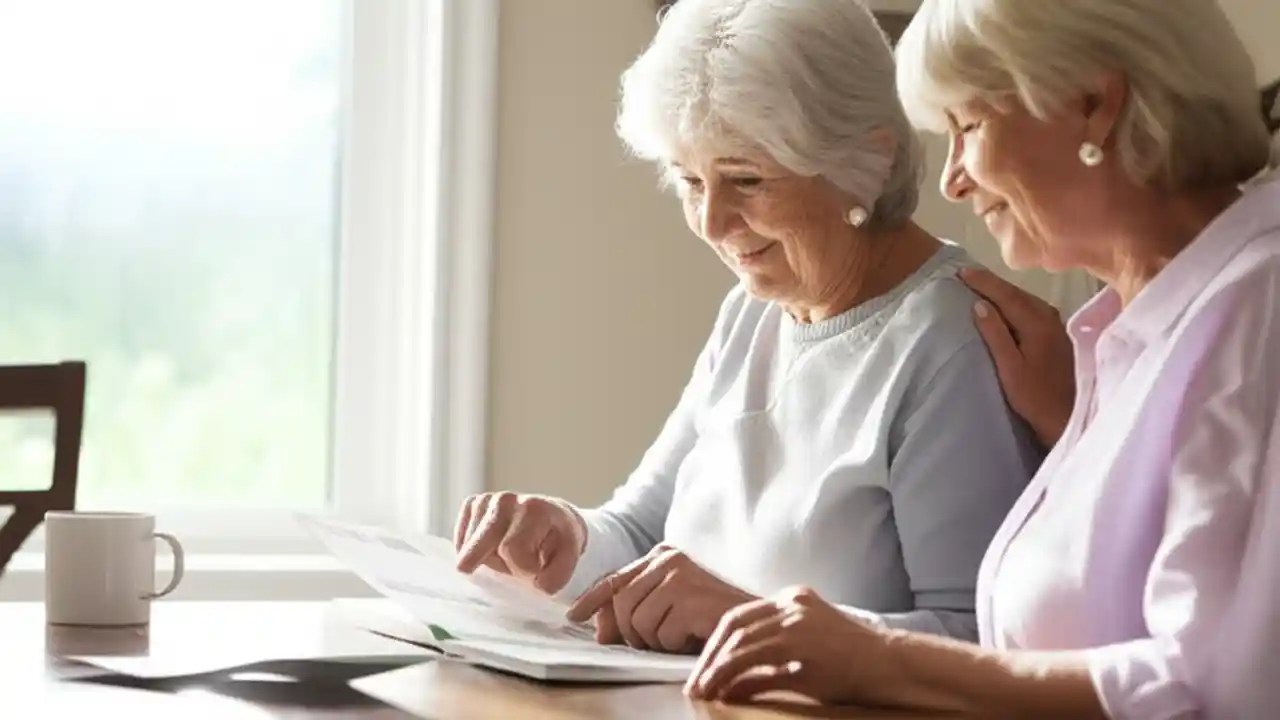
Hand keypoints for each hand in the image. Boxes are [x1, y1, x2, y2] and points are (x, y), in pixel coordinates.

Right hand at [453, 492, 586, 593]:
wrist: (552, 519)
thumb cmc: (557, 542)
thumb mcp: (568, 559)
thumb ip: (558, 575)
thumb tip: (540, 586)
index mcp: (534, 509)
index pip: (512, 550)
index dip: (523, 568)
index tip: (536, 567)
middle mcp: (507, 499)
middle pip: (481, 547)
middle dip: (497, 564)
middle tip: (513, 565)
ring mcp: (486, 500)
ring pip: (469, 547)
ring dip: (487, 558)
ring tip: (507, 552)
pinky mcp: (472, 504)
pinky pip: (460, 540)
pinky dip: (472, 551)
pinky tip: (489, 548)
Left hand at [566, 544, 755, 652]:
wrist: (755, 621)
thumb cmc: (707, 618)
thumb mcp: (664, 612)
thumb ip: (630, 614)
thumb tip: (598, 630)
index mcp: (661, 556)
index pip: (615, 578)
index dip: (592, 600)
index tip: (574, 617)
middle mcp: (668, 559)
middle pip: (621, 604)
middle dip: (630, 632)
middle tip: (657, 640)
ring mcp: (679, 575)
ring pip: (637, 621)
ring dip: (655, 640)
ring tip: (679, 635)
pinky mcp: (689, 597)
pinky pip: (660, 634)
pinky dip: (673, 644)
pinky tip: (692, 636)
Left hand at [685, 587, 895, 704]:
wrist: (889, 664)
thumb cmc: (851, 664)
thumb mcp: (803, 656)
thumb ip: (767, 664)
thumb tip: (730, 686)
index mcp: (791, 599)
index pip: (739, 616)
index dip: (715, 643)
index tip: (703, 668)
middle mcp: (790, 603)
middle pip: (732, 624)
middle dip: (709, 656)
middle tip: (695, 682)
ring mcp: (795, 620)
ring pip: (739, 641)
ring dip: (716, 669)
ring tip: (703, 690)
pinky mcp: (800, 641)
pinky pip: (754, 658)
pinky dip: (733, 676)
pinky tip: (723, 691)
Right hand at [960, 267, 1075, 447]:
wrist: (1068, 418)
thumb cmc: (1035, 397)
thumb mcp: (1010, 368)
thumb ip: (996, 334)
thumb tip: (979, 304)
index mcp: (1037, 324)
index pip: (1006, 294)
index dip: (983, 282)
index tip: (961, 271)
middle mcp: (1050, 318)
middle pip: (1017, 293)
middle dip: (992, 282)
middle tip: (967, 274)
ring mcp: (1056, 325)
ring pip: (1025, 299)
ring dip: (1003, 291)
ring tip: (982, 286)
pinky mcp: (1057, 335)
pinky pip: (1032, 308)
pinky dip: (1015, 302)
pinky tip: (1005, 305)